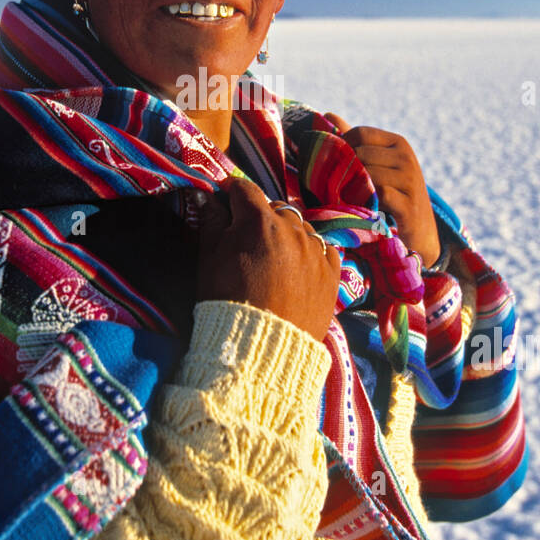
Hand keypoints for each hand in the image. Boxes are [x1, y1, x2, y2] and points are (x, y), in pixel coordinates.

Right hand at [193, 175, 340, 341]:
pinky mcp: (332, 272)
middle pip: (274, 208)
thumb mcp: (208, 260)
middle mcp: (292, 228)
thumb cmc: (226, 301)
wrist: (261, 349)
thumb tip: (208, 197)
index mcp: (258, 221)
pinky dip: (309, 252)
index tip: (225, 201)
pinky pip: (322, 248)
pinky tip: (297, 268)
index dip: (231, 193)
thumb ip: (210, 223)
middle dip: (260, 216)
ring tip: (273, 257)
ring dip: (286, 233)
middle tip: (247, 238)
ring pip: (300, 227)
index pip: (244, 190)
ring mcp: (315, 250)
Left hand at [323, 112, 440, 267]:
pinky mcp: (408, 204)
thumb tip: (327, 115)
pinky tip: (358, 208)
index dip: (341, 146)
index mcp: (398, 143)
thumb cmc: (392, 195)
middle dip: (343, 169)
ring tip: (343, 197)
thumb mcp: (376, 165)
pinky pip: (377, 194)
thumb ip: (353, 141)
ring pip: (367, 173)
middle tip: (332, 185)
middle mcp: (406, 157)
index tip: (332, 164)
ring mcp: (410, 180)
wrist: (420, 232)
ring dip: (350, 186)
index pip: (360, 133)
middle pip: (360, 153)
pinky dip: (363, 200)